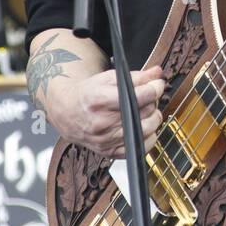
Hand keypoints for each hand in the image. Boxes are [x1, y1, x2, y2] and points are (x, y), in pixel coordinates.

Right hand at [44, 64, 165, 158]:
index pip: (138, 96)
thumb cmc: (88, 94)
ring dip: (153, 118)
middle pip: (144, 112)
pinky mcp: (110, 152)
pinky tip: (142, 126)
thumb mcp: (108, 78)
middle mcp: (102, 123)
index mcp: (99, 100)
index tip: (157, 84)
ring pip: (146, 130)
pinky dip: (148, 137)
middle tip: (148, 96)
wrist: (67, 113)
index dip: (154, 88)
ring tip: (145, 110)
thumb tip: (157, 74)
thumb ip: (136, 76)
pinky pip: (140, 148)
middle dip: (152, 101)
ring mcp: (106, 140)